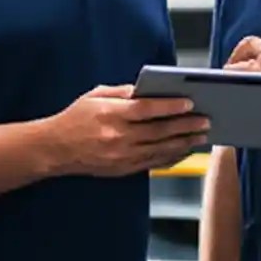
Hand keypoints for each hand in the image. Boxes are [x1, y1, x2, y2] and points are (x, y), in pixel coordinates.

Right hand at [45, 84, 209, 177]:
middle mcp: (117, 137)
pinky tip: (184, 150)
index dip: (170, 107)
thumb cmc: (75, 118)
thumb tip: (150, 90)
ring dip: (183, 143)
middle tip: (205, 120)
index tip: (190, 103)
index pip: (146, 110)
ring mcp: (120, 157)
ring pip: (159, 150)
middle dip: (185, 126)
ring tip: (201, 136)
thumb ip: (123, 92)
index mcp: (110, 115)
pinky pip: (153, 164)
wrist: (54, 149)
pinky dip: (171, 157)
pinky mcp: (122, 170)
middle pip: (158, 132)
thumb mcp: (96, 95)